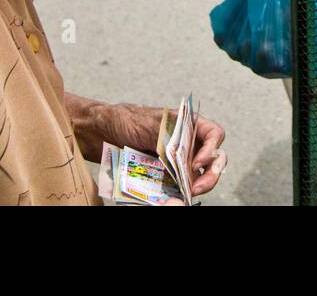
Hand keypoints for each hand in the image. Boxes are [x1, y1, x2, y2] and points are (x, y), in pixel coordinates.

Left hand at [83, 102, 227, 197]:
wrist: (102, 132)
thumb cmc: (126, 120)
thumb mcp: (150, 123)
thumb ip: (170, 137)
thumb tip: (185, 157)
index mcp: (188, 125)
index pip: (214, 134)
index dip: (211, 149)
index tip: (196, 163)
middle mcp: (187, 142)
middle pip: (214, 158)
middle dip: (211, 174)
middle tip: (198, 187)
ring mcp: (178, 160)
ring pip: (201, 175)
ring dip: (200, 185)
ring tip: (189, 193)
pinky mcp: (167, 175)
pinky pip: (181, 185)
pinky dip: (183, 192)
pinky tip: (176, 197)